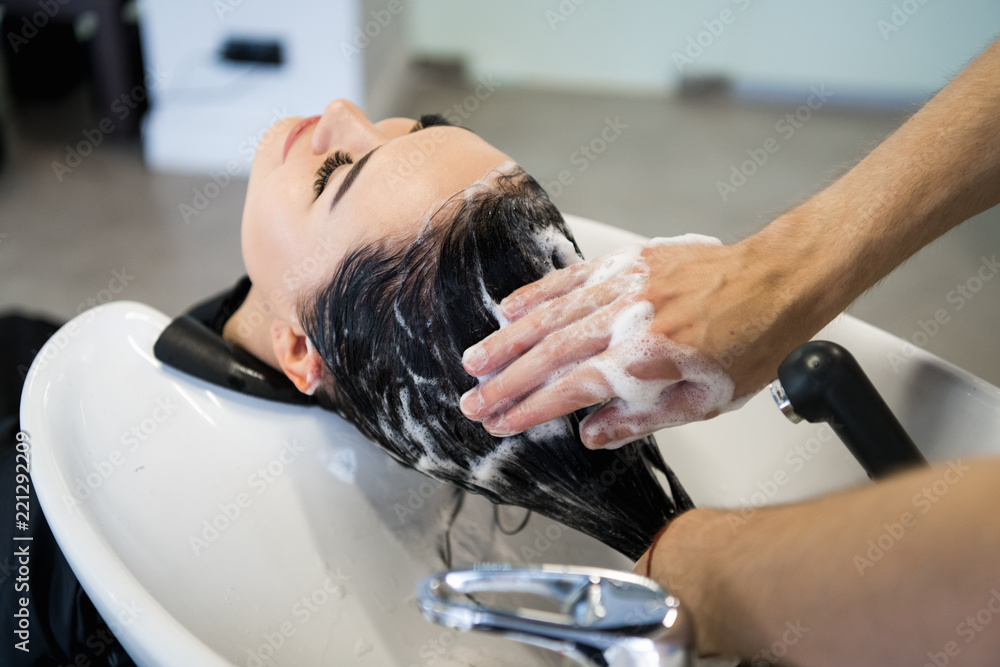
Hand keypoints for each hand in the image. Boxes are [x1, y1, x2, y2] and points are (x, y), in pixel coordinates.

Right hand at [460, 233, 808, 447]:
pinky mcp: (627, 263)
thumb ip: (641, 419)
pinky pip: (571, 278)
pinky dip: (537, 295)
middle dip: (505, 382)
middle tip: (473, 402)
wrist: (775, 282)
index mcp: (648, 360)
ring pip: (552, 316)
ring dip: (508, 341)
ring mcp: (625, 287)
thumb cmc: (749, 342)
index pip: (570, 389)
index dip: (528, 409)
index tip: (500, 422)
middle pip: (550, 355)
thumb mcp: (704, 402)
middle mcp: (630, 321)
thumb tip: (591, 435)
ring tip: (475, 362)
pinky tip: (509, 310)